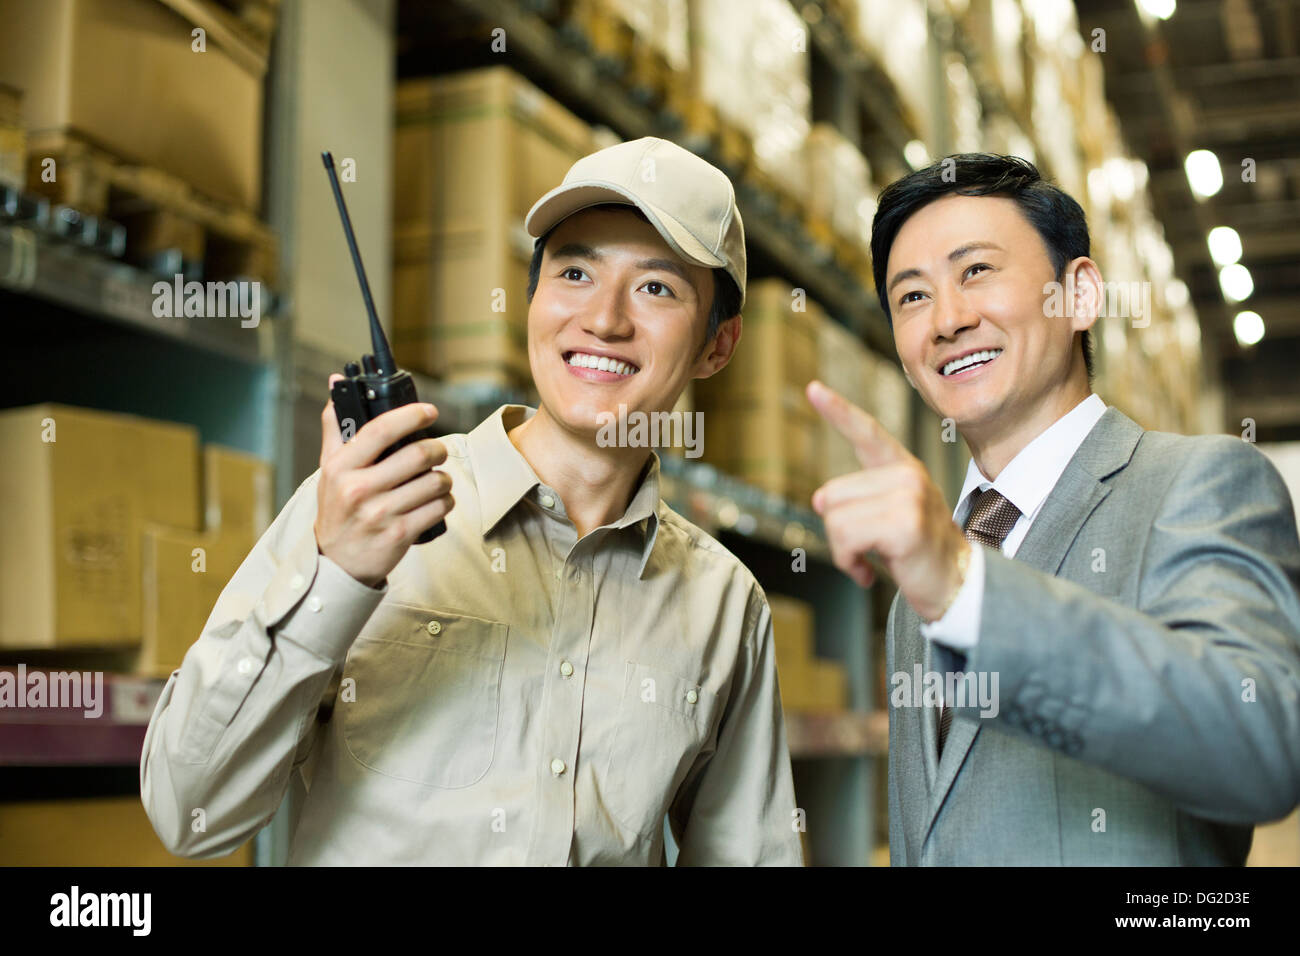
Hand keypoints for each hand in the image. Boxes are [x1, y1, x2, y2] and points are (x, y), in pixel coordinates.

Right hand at [313, 374, 454, 587]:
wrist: (337, 562)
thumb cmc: (337, 509)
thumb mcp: (329, 468)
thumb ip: (336, 426)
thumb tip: (336, 382)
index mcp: (341, 467)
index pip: (381, 429)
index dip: (411, 415)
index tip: (429, 411)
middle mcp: (359, 489)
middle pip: (417, 455)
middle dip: (437, 449)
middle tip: (437, 451)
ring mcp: (380, 513)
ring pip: (434, 482)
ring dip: (444, 477)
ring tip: (437, 478)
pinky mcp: (400, 534)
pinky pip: (440, 507)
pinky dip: (446, 501)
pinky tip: (438, 500)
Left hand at [806, 380, 969, 621]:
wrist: (956, 588)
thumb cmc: (917, 555)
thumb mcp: (883, 521)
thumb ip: (853, 502)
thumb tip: (821, 499)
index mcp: (902, 469)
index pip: (867, 433)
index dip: (838, 411)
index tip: (813, 389)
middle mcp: (907, 475)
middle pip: (832, 495)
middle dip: (839, 531)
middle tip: (868, 549)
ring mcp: (909, 495)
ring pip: (835, 518)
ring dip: (843, 550)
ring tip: (870, 560)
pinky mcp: (905, 522)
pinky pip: (846, 539)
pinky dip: (849, 562)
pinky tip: (868, 574)